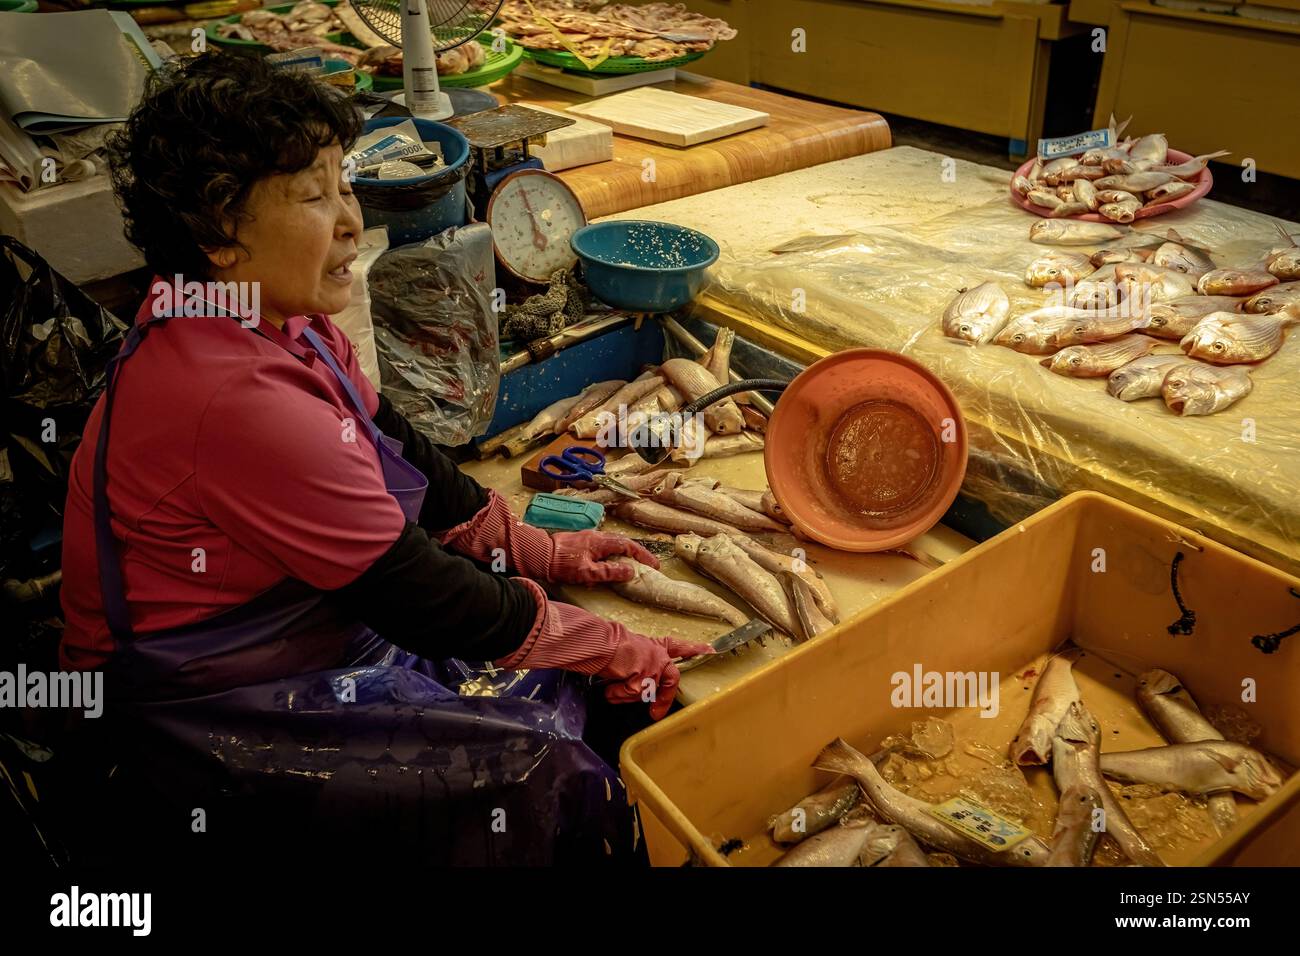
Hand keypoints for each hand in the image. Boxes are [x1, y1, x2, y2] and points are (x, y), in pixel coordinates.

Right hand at [493, 590, 711, 719]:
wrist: (594, 641)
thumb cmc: (602, 645)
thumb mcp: (623, 655)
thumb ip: (633, 668)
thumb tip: (631, 684)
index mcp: (650, 645)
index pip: (675, 646)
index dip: (693, 649)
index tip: (711, 650)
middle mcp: (656, 653)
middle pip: (670, 679)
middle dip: (663, 698)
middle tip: (655, 714)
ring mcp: (653, 663)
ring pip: (645, 692)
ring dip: (625, 693)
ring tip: (612, 681)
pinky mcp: (646, 674)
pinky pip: (631, 694)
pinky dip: (617, 693)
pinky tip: (610, 681)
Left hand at [549, 531, 659, 584]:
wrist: (538, 554)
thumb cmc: (562, 564)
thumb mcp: (587, 572)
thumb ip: (609, 572)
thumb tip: (630, 571)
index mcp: (601, 542)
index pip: (628, 546)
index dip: (643, 555)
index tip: (654, 564)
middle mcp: (597, 536)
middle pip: (623, 543)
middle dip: (637, 553)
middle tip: (647, 565)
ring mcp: (588, 538)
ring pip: (612, 544)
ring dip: (624, 553)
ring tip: (632, 565)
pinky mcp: (581, 542)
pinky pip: (603, 547)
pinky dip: (612, 554)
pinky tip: (609, 563)